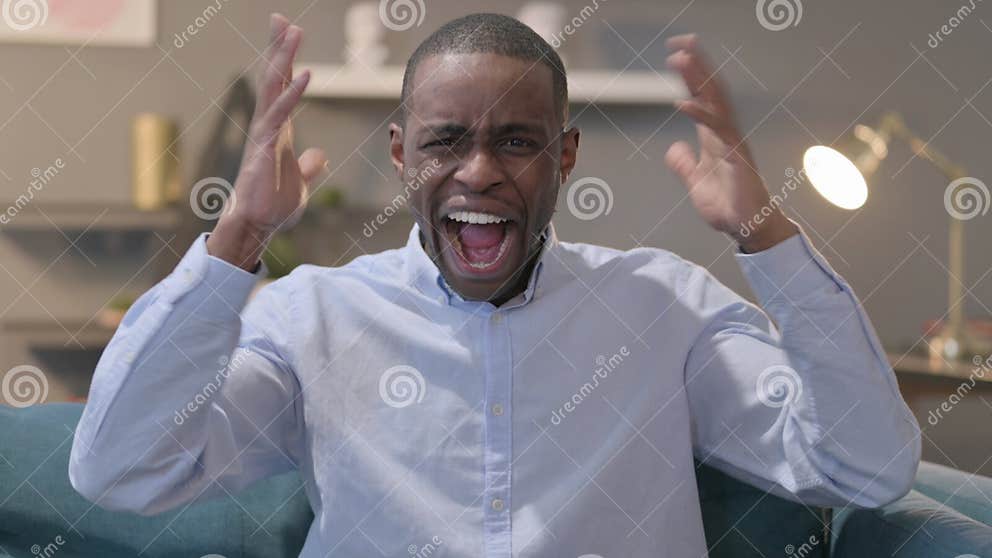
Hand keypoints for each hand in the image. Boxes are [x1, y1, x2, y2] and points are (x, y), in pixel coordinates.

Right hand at [207, 13, 326, 269]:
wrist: (258, 226)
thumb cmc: (274, 204)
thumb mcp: (302, 182)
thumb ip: (309, 166)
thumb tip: (319, 155)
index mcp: (278, 129)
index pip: (282, 86)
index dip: (285, 60)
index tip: (286, 32)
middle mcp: (269, 125)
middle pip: (274, 78)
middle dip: (279, 48)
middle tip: (283, 19)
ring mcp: (264, 133)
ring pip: (274, 88)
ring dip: (284, 59)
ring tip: (293, 31)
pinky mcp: (265, 147)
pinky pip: (280, 114)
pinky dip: (292, 93)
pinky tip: (304, 74)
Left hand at [663, 34, 795, 252]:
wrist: (747, 228)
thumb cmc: (728, 206)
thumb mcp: (696, 183)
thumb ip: (684, 164)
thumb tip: (674, 148)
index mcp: (714, 136)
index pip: (701, 99)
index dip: (689, 77)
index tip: (677, 54)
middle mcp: (725, 133)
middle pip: (710, 91)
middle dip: (697, 65)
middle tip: (682, 41)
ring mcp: (732, 142)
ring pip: (715, 102)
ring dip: (698, 79)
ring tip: (682, 58)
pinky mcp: (736, 156)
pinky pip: (717, 130)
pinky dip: (700, 114)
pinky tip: (682, 102)